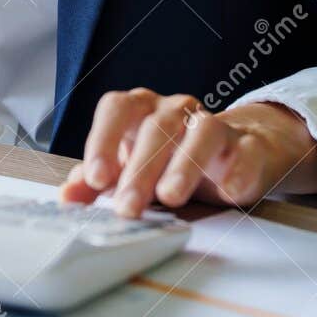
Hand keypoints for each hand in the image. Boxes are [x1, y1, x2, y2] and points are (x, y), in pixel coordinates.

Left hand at [59, 88, 316, 216]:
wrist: (234, 151)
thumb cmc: (170, 159)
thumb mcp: (131, 169)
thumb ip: (100, 181)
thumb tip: (68, 197)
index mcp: (141, 109)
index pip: (116, 109)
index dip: (103, 140)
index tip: (96, 179)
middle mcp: (175, 110)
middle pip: (155, 127)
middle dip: (139, 169)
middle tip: (127, 207)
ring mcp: (213, 124)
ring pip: (200, 132)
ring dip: (183, 165)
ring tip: (170, 197)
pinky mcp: (247, 146)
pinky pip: (245, 150)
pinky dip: (237, 170)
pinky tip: (229, 191)